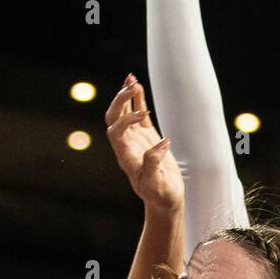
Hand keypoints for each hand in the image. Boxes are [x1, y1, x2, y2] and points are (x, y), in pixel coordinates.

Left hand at [105, 75, 183, 212]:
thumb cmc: (161, 197)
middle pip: (113, 118)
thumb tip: (162, 143)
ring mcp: (136, 140)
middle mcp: (127, 146)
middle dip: (120, 100)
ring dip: (126, 95)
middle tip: (131, 84)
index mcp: (126, 157)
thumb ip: (155, 165)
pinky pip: (138, 115)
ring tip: (131, 78)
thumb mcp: (158, 186)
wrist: (166, 201)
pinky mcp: (146, 137)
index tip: (143, 115)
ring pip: (123, 113)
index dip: (125, 119)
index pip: (115, 131)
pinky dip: (137, 99)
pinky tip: (138, 85)